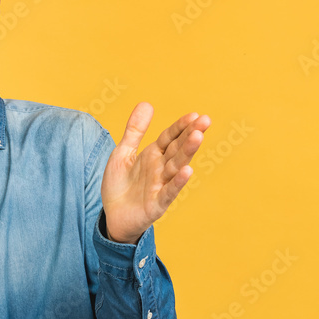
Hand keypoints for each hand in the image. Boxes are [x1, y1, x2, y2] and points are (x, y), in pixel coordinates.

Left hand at [101, 102, 210, 242]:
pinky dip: (178, 182)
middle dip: (190, 135)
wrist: (112, 216)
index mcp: (153, 155)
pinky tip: (187, 170)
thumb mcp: (123, 153)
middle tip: (205, 120)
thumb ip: (135, 130)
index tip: (195, 114)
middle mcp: (160, 169)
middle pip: (177, 149)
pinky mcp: (157, 204)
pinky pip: (169, 192)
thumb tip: (147, 103)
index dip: (181, 126)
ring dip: (187, 152)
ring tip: (197, 137)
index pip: (170, 137)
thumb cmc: (120, 184)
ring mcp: (160, 186)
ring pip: (176, 166)